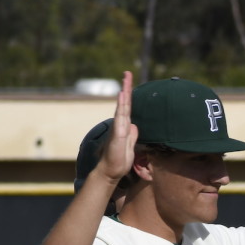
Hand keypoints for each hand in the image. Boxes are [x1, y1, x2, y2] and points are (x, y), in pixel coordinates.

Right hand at [94, 71, 137, 186]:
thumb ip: (132, 134)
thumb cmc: (120, 159)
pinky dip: (121, 106)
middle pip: (125, 103)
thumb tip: (134, 125)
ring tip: (125, 80)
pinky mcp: (117, 135)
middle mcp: (120, 125)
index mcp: (125, 126)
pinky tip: (121, 97)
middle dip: (126, 88)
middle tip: (127, 73)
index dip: (130, 96)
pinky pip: (120, 118)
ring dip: (124, 94)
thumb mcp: (130, 145)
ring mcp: (118, 129)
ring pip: (122, 108)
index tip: (129, 82)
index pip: (128, 108)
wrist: (111, 171)